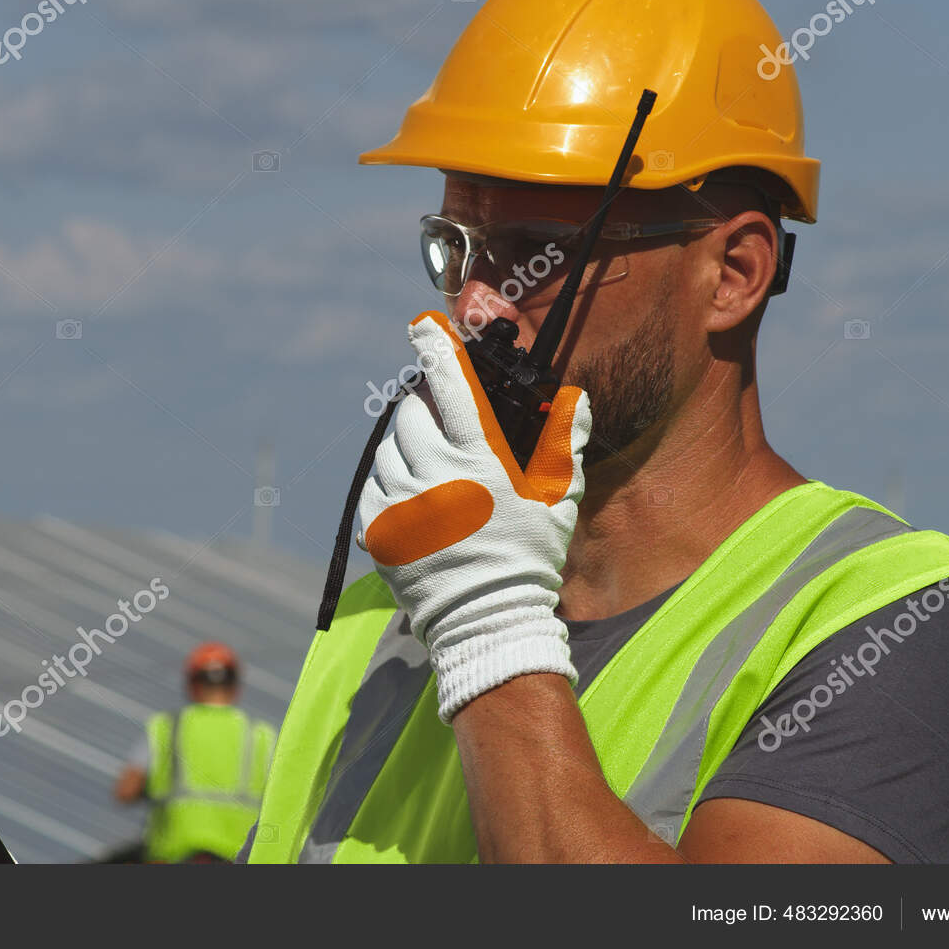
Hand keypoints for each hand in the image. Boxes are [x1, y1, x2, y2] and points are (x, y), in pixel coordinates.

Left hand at [356, 310, 590, 720]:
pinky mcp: (379, 532)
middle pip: (410, 415)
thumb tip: (576, 397)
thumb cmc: (529, 558)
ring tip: (428, 469)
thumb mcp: (557, 500)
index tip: (421, 326)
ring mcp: (401, 506)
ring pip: (386, 450)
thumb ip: (563, 444)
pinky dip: (387, 485)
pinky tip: (410, 499)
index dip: (435, 350)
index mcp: (477, 462)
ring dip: (402, 448)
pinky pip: (371, 489)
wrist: (488, 621)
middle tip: (438, 423)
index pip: (451, 389)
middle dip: (421, 409)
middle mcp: (433, 477)